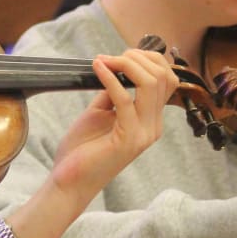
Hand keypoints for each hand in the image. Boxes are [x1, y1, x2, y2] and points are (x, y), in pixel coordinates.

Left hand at [51, 50, 176, 209]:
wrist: (69, 182)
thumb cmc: (83, 149)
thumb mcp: (100, 113)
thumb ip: (112, 93)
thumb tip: (114, 69)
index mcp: (150, 120)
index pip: (167, 79)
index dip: (147, 59)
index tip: (120, 55)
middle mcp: (153, 126)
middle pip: (163, 76)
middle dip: (137, 57)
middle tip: (110, 57)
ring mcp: (143, 134)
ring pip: (150, 84)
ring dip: (125, 64)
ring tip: (104, 61)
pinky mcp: (127, 139)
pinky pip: (125, 99)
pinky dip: (110, 78)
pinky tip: (96, 68)